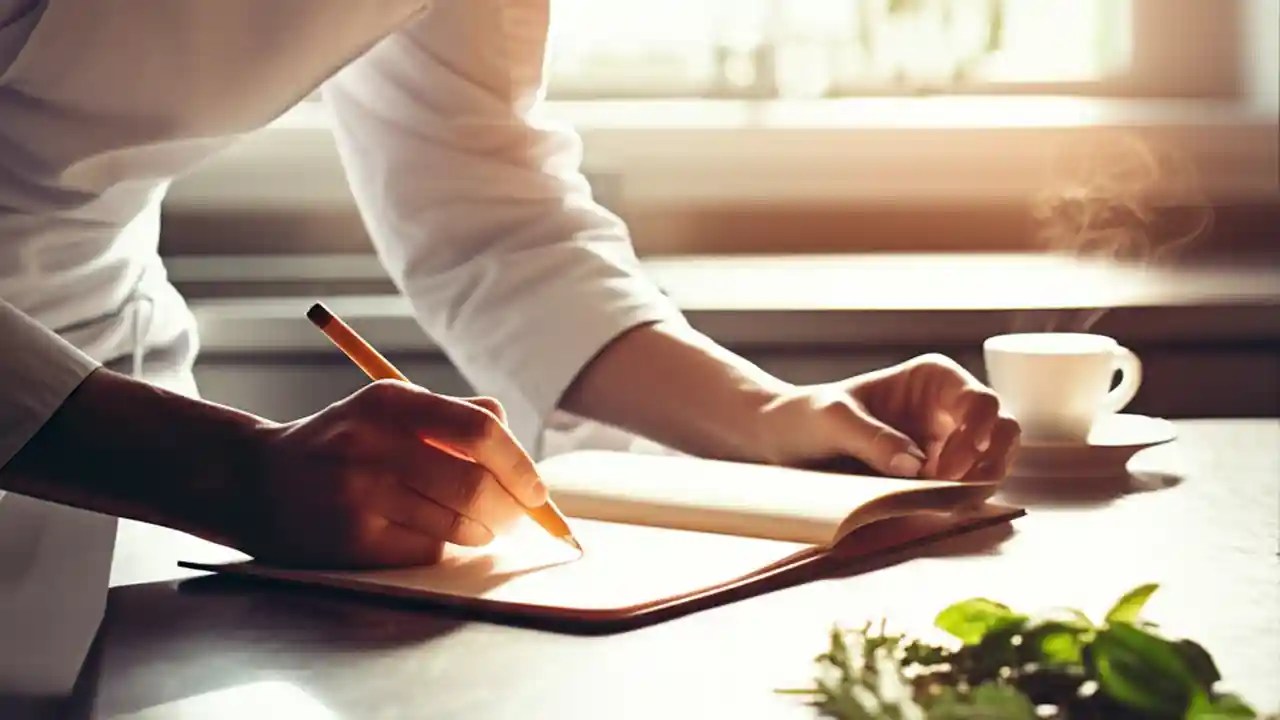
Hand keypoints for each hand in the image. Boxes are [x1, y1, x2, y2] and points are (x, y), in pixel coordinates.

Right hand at [232, 381, 546, 567]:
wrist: (255, 481)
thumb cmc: (343, 444)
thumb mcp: (389, 410)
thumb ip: (452, 415)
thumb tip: (510, 431)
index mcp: (391, 402)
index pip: (480, 431)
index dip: (519, 465)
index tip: (536, 490)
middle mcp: (373, 444)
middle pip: (475, 485)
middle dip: (510, 510)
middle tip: (517, 519)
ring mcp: (359, 494)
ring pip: (457, 523)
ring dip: (479, 532)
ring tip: (471, 525)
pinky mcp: (351, 539)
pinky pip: (426, 548)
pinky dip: (441, 546)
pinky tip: (424, 533)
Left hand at [757, 354, 1019, 482]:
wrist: (785, 441)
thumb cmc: (807, 416)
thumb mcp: (832, 420)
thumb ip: (871, 438)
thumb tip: (915, 465)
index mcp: (933, 379)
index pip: (981, 402)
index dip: (978, 435)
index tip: (946, 467)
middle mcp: (948, 408)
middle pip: (1002, 433)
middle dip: (988, 464)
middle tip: (952, 491)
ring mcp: (947, 443)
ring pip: (993, 464)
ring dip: (977, 487)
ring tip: (938, 502)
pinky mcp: (937, 475)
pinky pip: (967, 489)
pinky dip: (960, 502)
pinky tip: (931, 508)